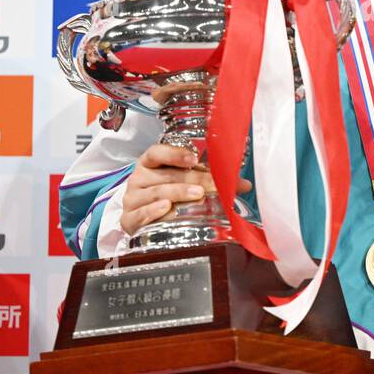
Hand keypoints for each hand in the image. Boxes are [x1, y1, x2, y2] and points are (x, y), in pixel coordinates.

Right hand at [121, 143, 251, 236]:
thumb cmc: (165, 195)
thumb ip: (210, 179)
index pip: (156, 153)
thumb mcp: (184, 182)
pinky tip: (167, 208)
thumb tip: (244, 185)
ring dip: (178, 193)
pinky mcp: (129, 219)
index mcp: (150, 164)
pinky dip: (154, 211)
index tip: (193, 158)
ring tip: (197, 194)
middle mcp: (139, 179)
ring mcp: (132, 199)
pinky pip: (141, 214)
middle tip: (213, 184)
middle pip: (166, 176)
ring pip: (157, 193)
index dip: (174, 154)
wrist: (140, 220)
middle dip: (192, 179)